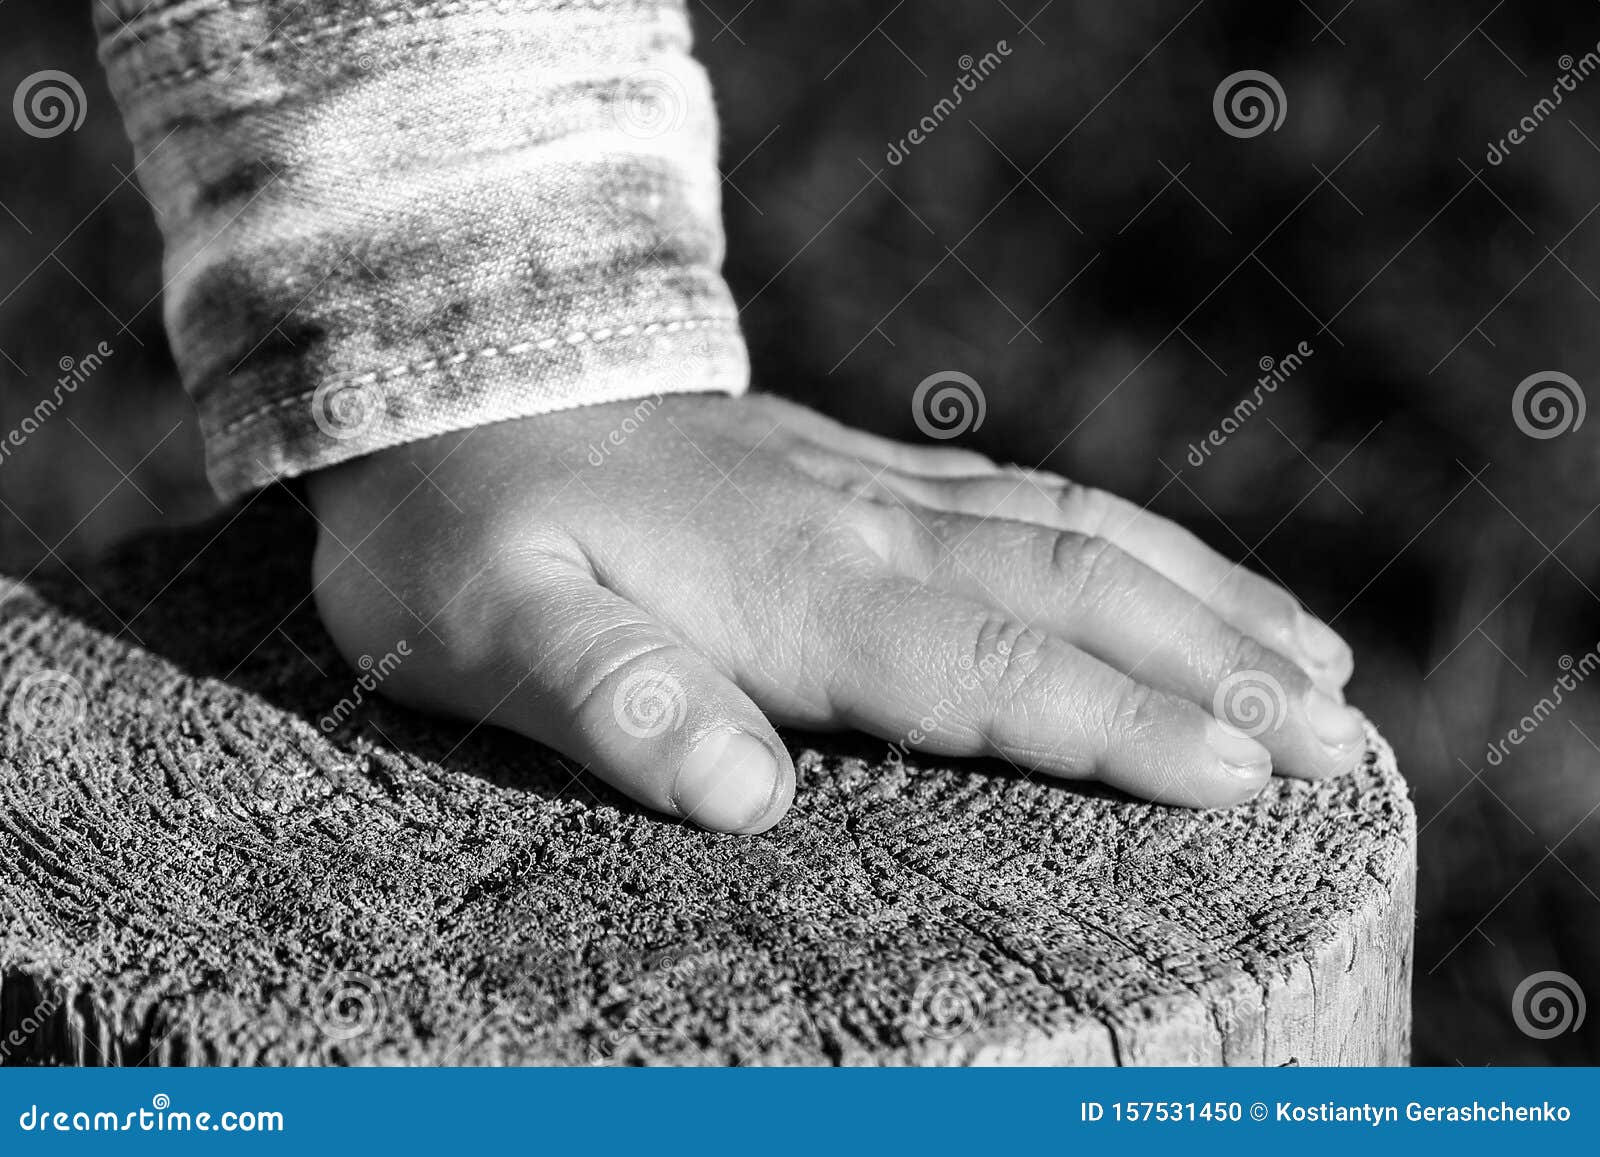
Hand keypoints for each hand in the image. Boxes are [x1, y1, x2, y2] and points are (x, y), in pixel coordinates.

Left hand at [306, 393, 1360, 833]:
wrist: (454, 387)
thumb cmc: (457, 534)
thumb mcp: (488, 626)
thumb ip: (614, 697)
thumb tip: (749, 799)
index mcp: (790, 582)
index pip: (993, 658)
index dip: (1123, 722)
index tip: (1250, 776)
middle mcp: (861, 525)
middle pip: (1074, 588)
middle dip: (1215, 665)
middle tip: (1345, 738)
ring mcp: (871, 488)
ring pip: (1076, 531)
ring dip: (1204, 597)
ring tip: (1317, 660)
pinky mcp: (862, 475)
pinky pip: (1028, 499)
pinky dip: (1131, 541)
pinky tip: (1178, 575)